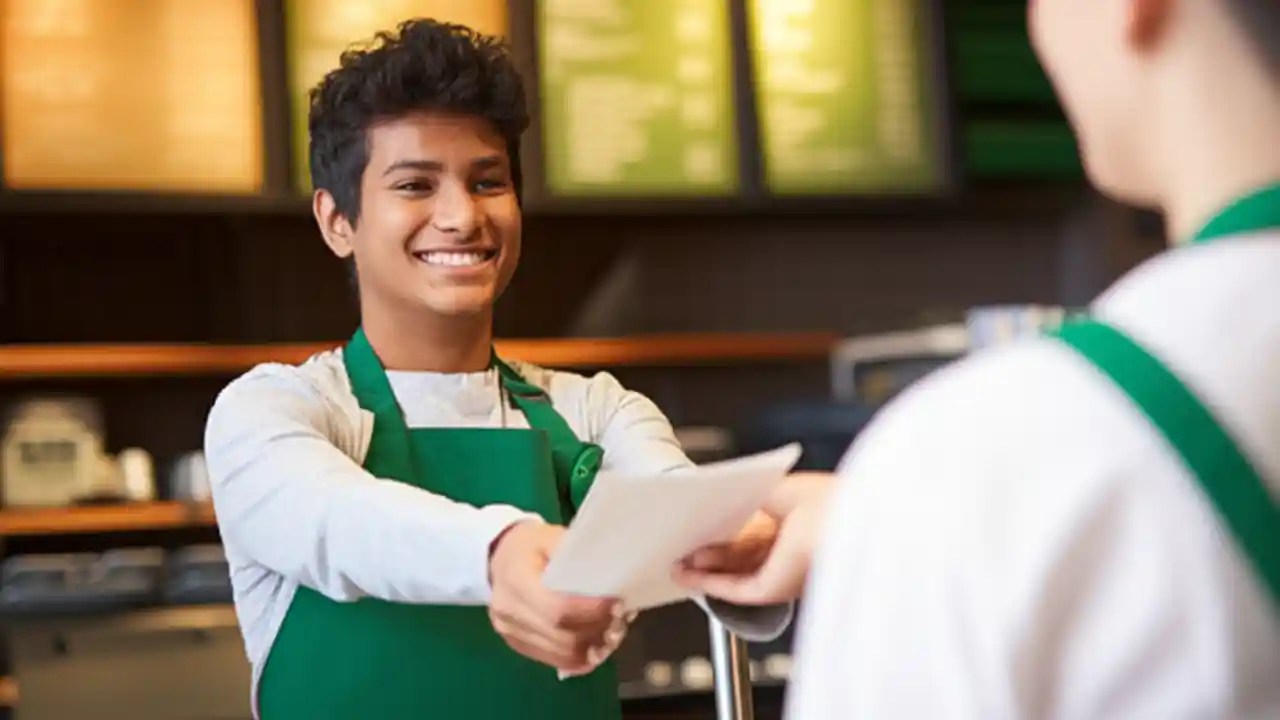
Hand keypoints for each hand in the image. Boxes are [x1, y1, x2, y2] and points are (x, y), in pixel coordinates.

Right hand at [488, 520, 623, 672]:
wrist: (497, 556)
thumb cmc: (530, 544)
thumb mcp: (552, 536)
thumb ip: (578, 556)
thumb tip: (613, 576)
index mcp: (515, 580)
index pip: (557, 608)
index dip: (591, 611)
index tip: (616, 603)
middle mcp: (508, 611)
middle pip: (561, 636)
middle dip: (596, 631)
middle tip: (620, 619)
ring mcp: (510, 632)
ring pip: (559, 653)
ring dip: (592, 648)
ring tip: (612, 633)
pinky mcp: (516, 644)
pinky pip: (552, 660)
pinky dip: (579, 658)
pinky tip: (596, 645)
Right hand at [674, 473, 833, 604]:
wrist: (842, 521)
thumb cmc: (825, 499)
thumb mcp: (772, 491)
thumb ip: (743, 499)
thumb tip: (717, 500)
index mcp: (799, 522)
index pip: (755, 531)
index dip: (725, 530)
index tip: (699, 524)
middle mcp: (792, 551)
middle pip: (740, 557)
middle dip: (707, 552)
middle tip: (681, 545)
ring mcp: (782, 574)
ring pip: (732, 576)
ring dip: (702, 571)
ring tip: (675, 561)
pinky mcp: (773, 590)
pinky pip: (733, 590)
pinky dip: (707, 584)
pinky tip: (687, 575)